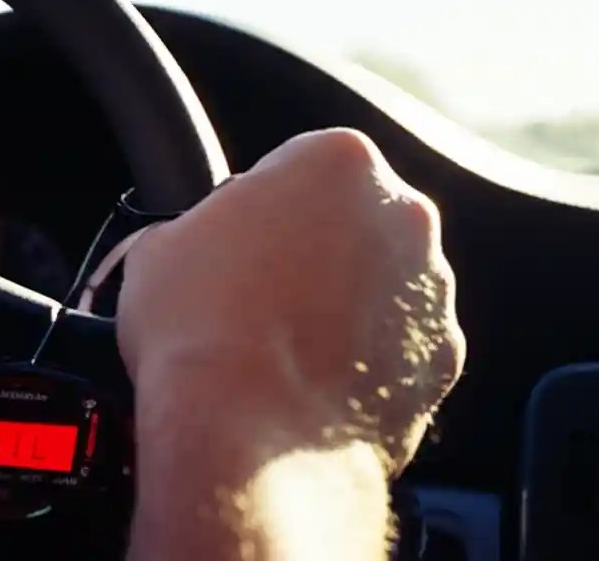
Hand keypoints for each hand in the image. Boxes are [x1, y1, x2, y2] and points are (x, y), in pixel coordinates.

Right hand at [118, 129, 464, 558]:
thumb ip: (192, 227)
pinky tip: (308, 387)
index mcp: (338, 160)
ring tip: (276, 350)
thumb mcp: (157, 247)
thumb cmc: (200, 330)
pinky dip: (365, 364)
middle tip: (253, 295)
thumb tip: (187, 248)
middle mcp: (403, 215)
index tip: (234, 241)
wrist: (246, 438)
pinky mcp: (441, 362)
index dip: (258, 206)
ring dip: (341, 306)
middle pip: (352, 220)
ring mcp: (432, 292)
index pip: (298, 164)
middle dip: (312, 251)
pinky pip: (399, 350)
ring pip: (382, 285)